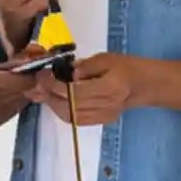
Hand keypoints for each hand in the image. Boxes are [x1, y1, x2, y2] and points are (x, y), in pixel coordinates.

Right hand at [0, 54, 38, 126]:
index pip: (21, 82)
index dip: (32, 75)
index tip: (34, 65)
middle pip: (21, 93)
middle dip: (27, 82)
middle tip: (26, 69)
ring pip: (13, 101)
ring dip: (17, 91)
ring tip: (14, 79)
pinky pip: (3, 107)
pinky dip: (7, 99)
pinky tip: (0, 91)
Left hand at [26, 54, 147, 125]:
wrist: (144, 85)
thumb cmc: (126, 67)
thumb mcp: (105, 59)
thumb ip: (83, 66)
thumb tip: (62, 72)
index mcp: (109, 88)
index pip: (74, 91)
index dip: (54, 84)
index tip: (42, 74)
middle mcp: (106, 106)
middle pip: (69, 106)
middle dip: (48, 96)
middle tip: (35, 85)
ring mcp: (103, 116)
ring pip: (70, 116)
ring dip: (52, 104)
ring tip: (40, 93)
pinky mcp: (101, 121)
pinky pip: (76, 120)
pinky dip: (61, 111)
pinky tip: (53, 101)